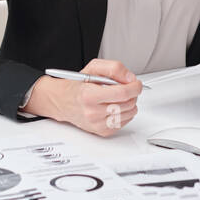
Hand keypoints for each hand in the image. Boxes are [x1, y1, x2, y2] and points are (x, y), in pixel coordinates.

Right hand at [26, 58, 142, 136]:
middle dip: (133, 94)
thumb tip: (130, 78)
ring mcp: (97, 124)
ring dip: (130, 103)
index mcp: (90, 95)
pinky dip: (125, 113)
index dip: (135, 87)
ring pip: (129, 114)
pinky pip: (124, 122)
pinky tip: (116, 106)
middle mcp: (93, 112)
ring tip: (121, 97)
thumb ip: (114, 68)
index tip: (136, 83)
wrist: (63, 101)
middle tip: (128, 88)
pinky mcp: (102, 132)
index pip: (123, 93)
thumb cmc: (78, 85)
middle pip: (128, 104)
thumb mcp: (93, 68)